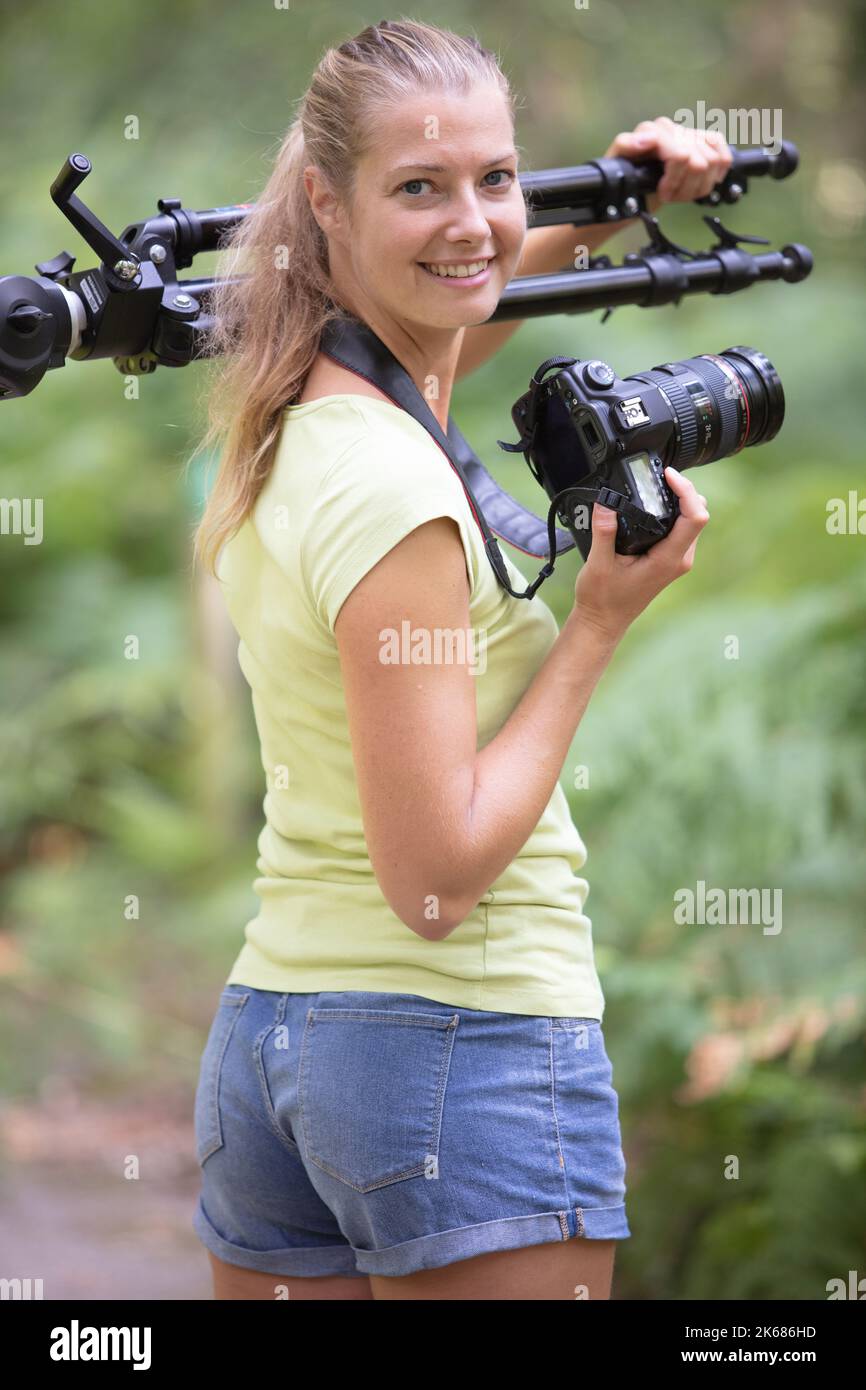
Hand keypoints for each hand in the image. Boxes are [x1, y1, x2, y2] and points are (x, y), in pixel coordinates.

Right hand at [572, 466, 709, 642]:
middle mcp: (678, 560)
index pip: (695, 518)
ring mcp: (677, 561)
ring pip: (692, 521)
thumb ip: (604, 531)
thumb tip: (606, 502)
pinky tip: (656, 505)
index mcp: (667, 560)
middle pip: (698, 514)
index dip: (686, 491)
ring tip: (660, 486)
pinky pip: (682, 529)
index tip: (668, 476)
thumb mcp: (598, 563)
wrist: (603, 621)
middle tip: (662, 477)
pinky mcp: (670, 560)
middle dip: (684, 490)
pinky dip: (674, 512)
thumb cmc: (602, 599)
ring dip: (681, 500)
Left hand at [604, 116, 732, 213]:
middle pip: (699, 163)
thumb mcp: (615, 166)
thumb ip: (625, 145)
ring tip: (681, 192)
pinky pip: (724, 155)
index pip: (682, 155)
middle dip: (685, 187)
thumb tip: (646, 138)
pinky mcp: (705, 144)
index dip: (674, 181)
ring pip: (714, 163)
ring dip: (698, 186)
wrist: (631, 190)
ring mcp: (690, 135)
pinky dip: (716, 175)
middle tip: (670, 194)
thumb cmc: (624, 179)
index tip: (663, 193)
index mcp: (654, 130)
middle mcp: (673, 129)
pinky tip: (700, 183)